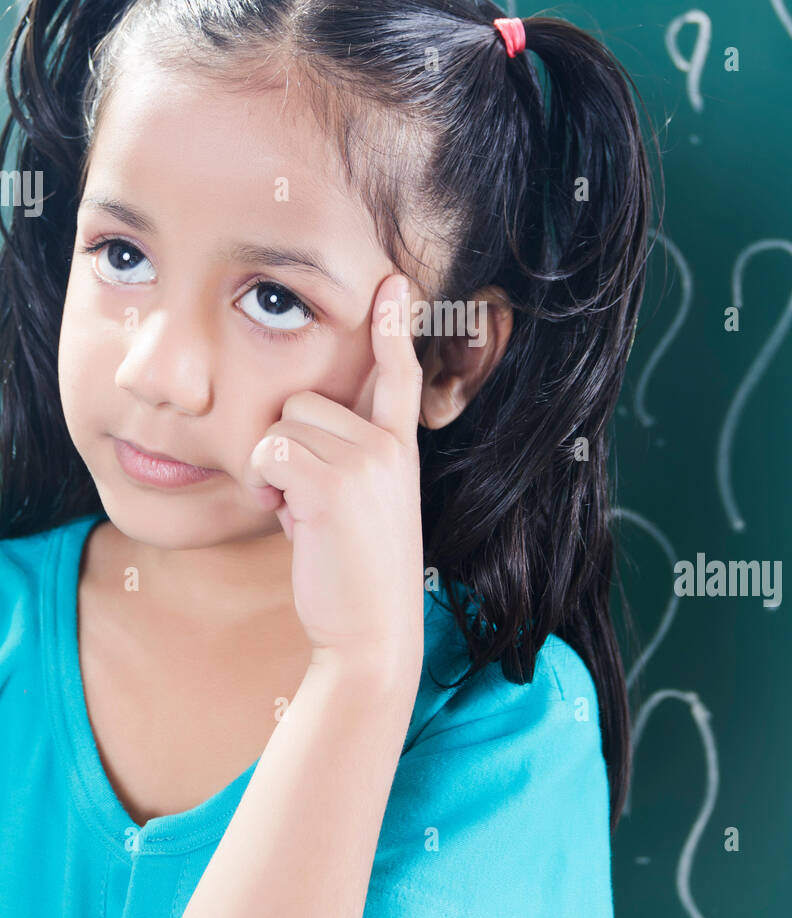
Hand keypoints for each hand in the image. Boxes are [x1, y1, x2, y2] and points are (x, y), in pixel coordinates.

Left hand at [242, 275, 424, 676]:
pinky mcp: (335, 482)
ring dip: (274, 472)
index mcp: (400, 448)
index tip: (393, 282)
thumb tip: (292, 429)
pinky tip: (293, 524)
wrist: (372, 635)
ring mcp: (368, 460)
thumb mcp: (361, 504)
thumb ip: (344, 458)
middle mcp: (390, 445)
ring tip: (304, 517)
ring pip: (281, 425)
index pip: (398, 373)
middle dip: (289, 448)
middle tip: (310, 505)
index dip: (393, 326)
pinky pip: (268, 452)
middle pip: (304, 401)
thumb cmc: (353, 572)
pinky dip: (264, 488)